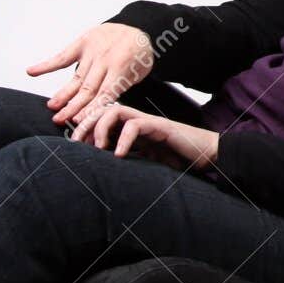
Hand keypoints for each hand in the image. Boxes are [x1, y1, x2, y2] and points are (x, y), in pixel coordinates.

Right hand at [28, 23, 155, 130]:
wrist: (138, 27)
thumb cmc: (139, 56)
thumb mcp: (139, 73)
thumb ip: (120, 88)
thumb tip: (101, 110)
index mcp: (122, 68)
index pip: (104, 93)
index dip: (91, 108)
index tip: (78, 121)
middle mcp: (105, 59)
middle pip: (87, 88)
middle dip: (73, 106)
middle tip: (59, 120)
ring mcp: (92, 51)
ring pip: (76, 77)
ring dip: (63, 93)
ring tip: (52, 107)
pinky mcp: (82, 43)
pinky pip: (63, 56)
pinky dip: (47, 65)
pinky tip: (31, 72)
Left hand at [69, 103, 219, 169]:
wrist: (209, 157)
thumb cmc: (180, 161)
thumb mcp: (145, 164)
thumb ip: (128, 162)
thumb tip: (100, 173)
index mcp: (132, 130)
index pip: (102, 118)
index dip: (85, 128)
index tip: (74, 146)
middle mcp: (138, 122)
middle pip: (104, 109)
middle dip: (85, 123)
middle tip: (77, 143)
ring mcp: (149, 122)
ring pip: (116, 110)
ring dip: (101, 126)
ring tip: (97, 147)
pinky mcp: (161, 127)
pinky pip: (136, 124)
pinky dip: (124, 139)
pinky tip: (120, 155)